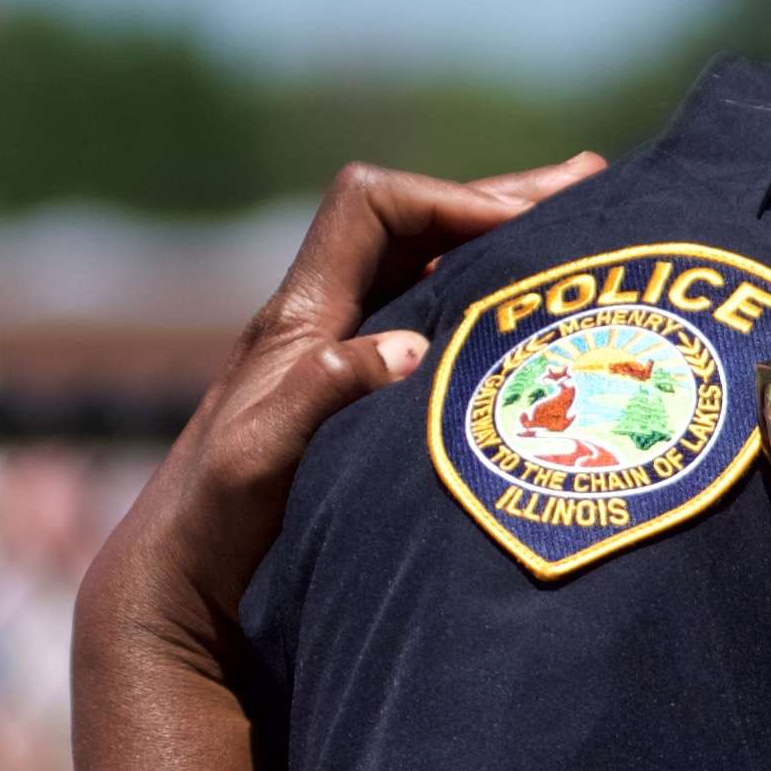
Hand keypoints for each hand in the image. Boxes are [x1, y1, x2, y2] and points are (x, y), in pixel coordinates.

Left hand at [88, 154, 600, 643]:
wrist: (181, 586)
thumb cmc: (213, 524)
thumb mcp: (256, 459)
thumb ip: (322, 393)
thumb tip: (407, 346)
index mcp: (300, 316)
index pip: (373, 205)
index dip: (447, 199)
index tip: (523, 228)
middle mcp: (324, 322)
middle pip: (416, 226)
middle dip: (500, 202)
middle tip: (589, 184)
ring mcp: (344, 362)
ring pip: (433, 274)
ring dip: (502, 251)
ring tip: (580, 239)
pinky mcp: (363, 405)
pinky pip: (438, 330)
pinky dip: (492, 311)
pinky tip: (537, 330)